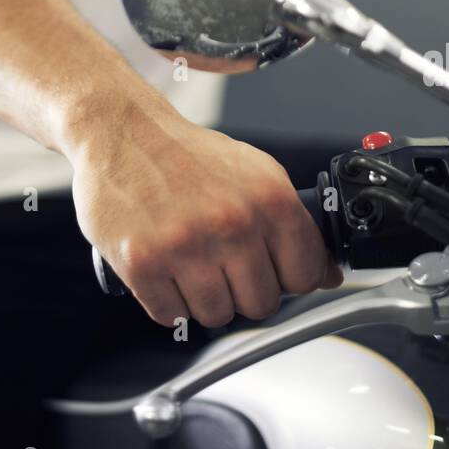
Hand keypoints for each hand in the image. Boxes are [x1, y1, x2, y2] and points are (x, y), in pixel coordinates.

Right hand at [71, 102, 342, 326]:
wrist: (121, 131)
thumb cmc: (187, 156)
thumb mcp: (254, 173)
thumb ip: (293, 224)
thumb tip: (327, 274)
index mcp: (269, 198)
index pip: (305, 275)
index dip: (288, 277)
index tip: (272, 268)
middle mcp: (232, 223)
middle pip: (262, 304)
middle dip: (243, 288)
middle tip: (221, 260)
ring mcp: (187, 246)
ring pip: (217, 315)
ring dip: (204, 297)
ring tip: (189, 260)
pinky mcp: (143, 263)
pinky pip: (171, 317)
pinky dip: (167, 300)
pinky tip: (164, 266)